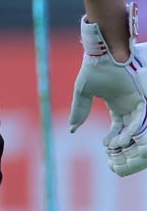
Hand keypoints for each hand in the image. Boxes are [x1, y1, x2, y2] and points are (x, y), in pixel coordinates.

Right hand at [69, 8, 146, 176]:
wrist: (104, 52)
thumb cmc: (95, 68)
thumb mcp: (83, 92)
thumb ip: (79, 109)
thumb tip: (72, 128)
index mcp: (119, 106)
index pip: (119, 130)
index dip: (113, 142)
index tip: (106, 149)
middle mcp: (130, 108)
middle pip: (130, 134)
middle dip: (124, 148)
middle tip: (115, 158)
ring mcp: (138, 104)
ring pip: (137, 130)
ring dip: (129, 142)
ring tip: (119, 150)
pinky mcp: (144, 100)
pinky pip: (141, 119)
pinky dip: (134, 130)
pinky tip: (124, 137)